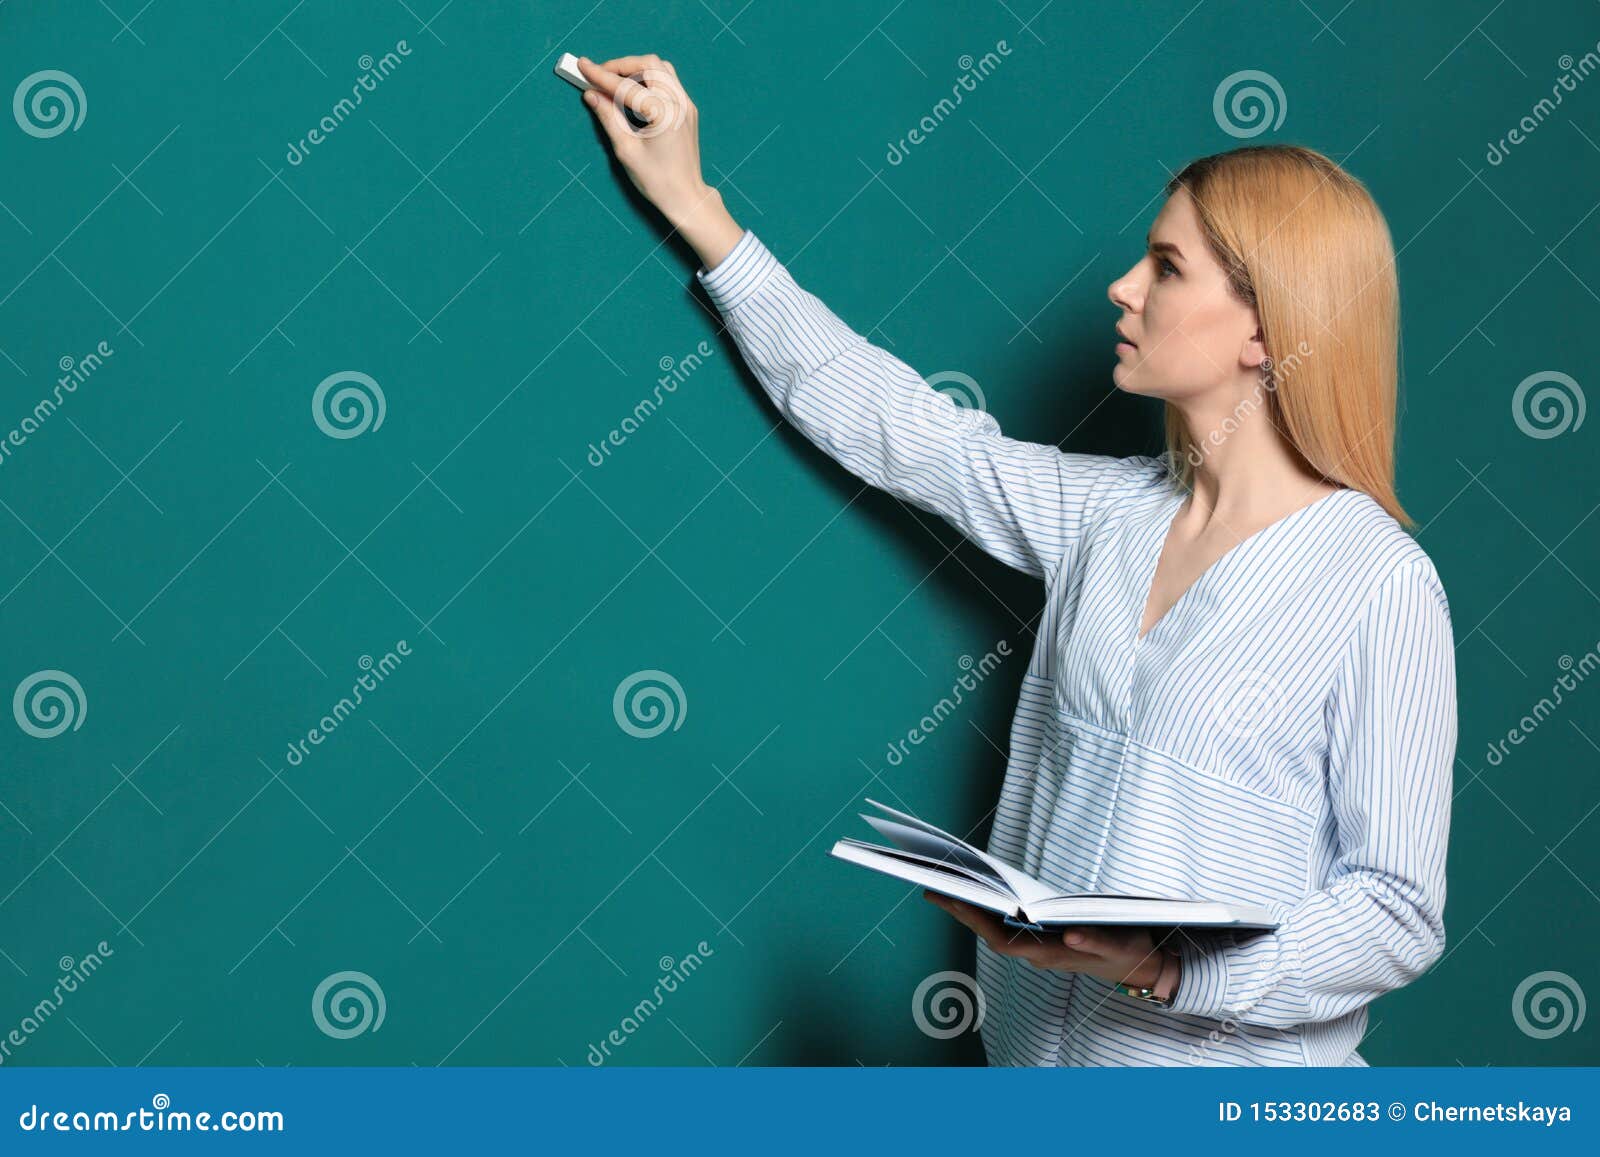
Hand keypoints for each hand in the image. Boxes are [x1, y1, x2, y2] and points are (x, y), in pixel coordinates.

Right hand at [575, 54, 717, 226]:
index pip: (626, 87)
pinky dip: (648, 79)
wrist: (686, 196)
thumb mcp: (626, 150)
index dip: (601, 76)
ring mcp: (687, 104)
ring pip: (660, 68)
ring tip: (615, 82)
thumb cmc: (657, 181)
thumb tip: (591, 94)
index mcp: (664, 114)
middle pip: (649, 64)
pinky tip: (633, 91)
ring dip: (636, 69)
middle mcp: (680, 103)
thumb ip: (608, 117)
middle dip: (621, 65)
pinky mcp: (688, 109)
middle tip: (599, 75)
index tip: (582, 66)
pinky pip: (668, 81)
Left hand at [924, 891, 1172, 989]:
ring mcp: (1039, 947)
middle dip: (961, 912)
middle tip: (931, 888)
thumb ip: (1095, 941)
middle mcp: (1038, 953)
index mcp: (1050, 954)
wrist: (1140, 965)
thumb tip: (1071, 933)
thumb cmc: (1126, 951)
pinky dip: (990, 911)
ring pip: (997, 929)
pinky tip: (977, 895)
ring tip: (946, 886)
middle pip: (991, 933)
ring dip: (972, 910)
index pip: (1002, 938)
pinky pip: (1008, 926)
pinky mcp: (1044, 938)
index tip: (952, 899)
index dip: (975, 920)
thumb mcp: (1117, 946)